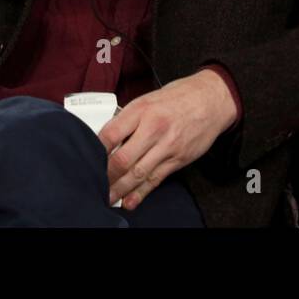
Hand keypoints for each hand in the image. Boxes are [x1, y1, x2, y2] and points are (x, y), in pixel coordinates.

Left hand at [98, 69, 237, 210]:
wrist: (212, 99)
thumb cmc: (178, 97)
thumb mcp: (149, 99)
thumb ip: (129, 118)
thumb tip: (109, 138)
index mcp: (142, 110)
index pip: (110, 134)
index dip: (95, 150)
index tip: (87, 159)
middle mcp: (154, 128)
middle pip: (122, 158)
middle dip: (106, 175)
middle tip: (94, 184)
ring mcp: (167, 145)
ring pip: (138, 173)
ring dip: (120, 189)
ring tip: (107, 197)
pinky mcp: (178, 159)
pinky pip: (156, 179)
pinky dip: (141, 193)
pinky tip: (130, 201)